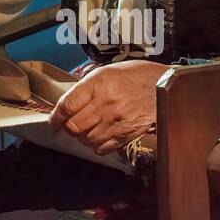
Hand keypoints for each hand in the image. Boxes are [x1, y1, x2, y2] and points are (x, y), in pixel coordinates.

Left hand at [47, 59, 167, 155]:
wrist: (165, 84)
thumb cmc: (136, 75)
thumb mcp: (106, 71)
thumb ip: (86, 86)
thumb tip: (69, 103)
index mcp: (98, 83)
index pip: (67, 105)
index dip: (55, 117)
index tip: (53, 122)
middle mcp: (106, 103)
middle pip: (74, 125)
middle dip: (68, 127)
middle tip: (69, 125)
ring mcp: (117, 120)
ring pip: (87, 139)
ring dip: (82, 137)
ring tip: (86, 130)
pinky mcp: (128, 133)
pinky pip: (104, 147)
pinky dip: (97, 145)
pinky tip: (99, 136)